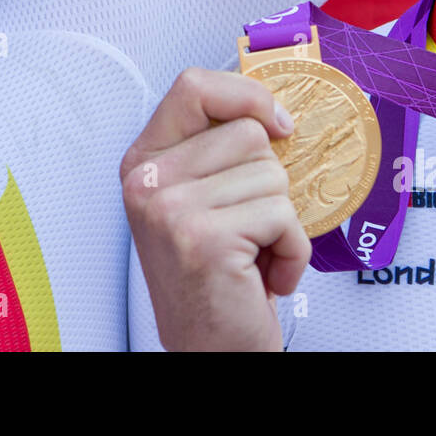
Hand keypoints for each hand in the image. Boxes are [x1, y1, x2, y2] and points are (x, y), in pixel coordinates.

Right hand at [121, 68, 309, 350]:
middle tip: (247, 227)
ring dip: (282, 222)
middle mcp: (146, 182)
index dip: (244, 95)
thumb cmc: (218, 276)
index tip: (275, 125)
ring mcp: (169, 209)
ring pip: (272, 174)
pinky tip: (263, 275)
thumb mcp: (205, 199)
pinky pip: (284, 215)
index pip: (193, 86)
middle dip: (269, 182)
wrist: (212, 349)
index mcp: (144, 162)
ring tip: (253, 254)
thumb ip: (221, 152)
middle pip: (248, 133)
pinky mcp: (203, 237)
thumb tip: (275, 112)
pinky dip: (292, 252)